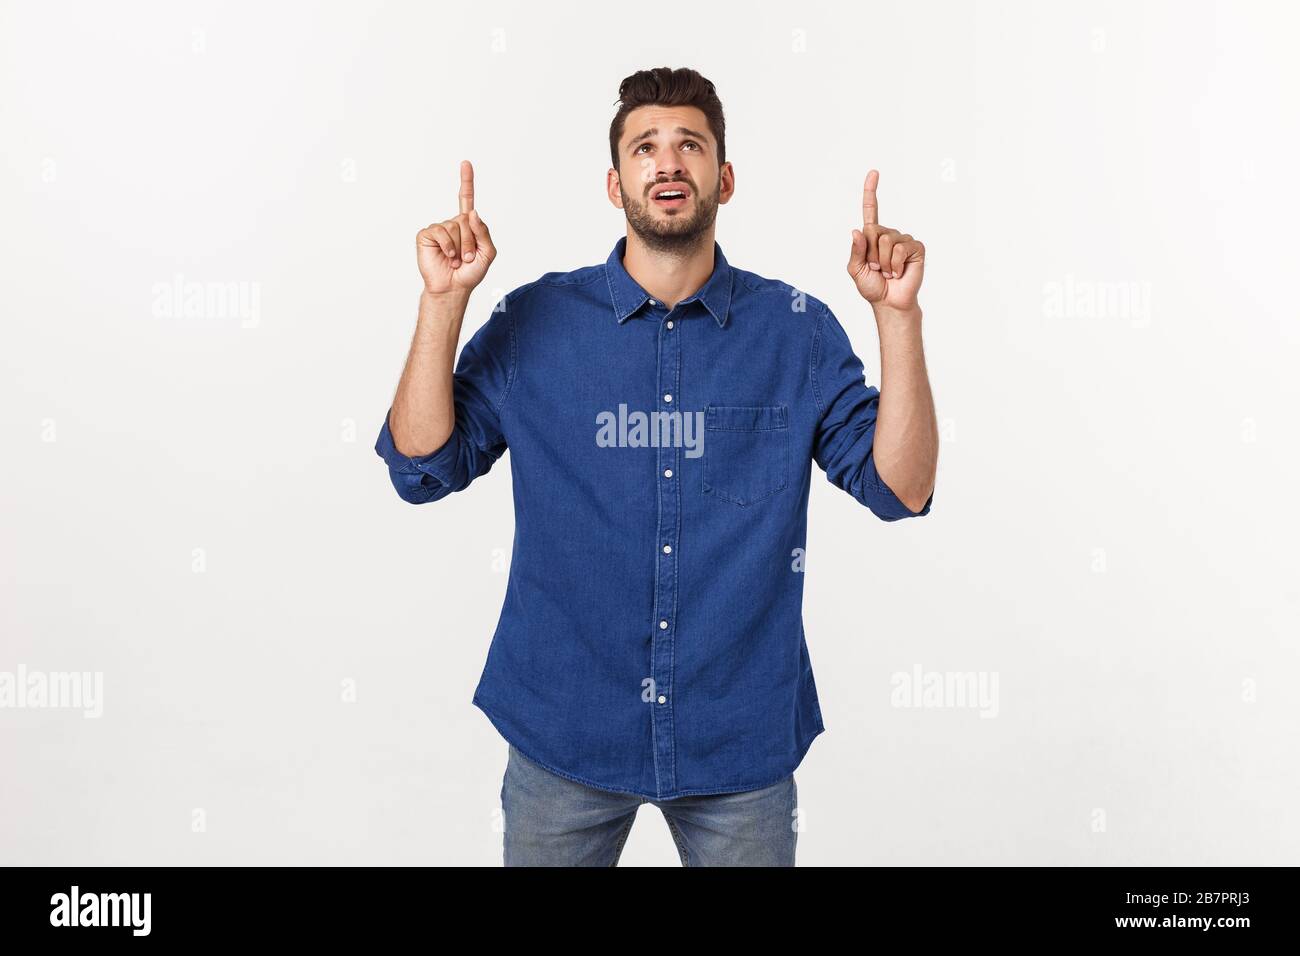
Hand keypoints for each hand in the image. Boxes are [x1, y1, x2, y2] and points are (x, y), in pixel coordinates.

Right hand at [416, 160, 495, 295]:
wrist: (453, 288)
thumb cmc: (470, 272)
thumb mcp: (487, 253)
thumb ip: (484, 232)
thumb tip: (472, 212)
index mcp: (467, 225)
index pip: (466, 199)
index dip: (466, 181)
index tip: (466, 163)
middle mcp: (452, 224)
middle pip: (466, 219)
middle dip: (471, 242)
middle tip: (467, 258)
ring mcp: (439, 229)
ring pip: (455, 227)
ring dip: (460, 247)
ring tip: (456, 260)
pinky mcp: (427, 235)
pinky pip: (440, 232)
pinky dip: (448, 246)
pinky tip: (447, 257)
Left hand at [846, 170, 924, 312]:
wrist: (889, 302)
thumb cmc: (873, 286)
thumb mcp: (855, 270)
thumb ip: (855, 251)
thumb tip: (856, 230)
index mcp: (872, 237)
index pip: (872, 210)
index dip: (871, 191)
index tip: (874, 173)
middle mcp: (888, 234)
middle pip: (873, 231)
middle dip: (870, 253)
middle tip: (876, 268)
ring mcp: (903, 240)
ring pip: (886, 241)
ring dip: (882, 262)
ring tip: (888, 272)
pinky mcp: (915, 247)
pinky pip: (900, 249)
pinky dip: (895, 264)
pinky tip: (898, 273)